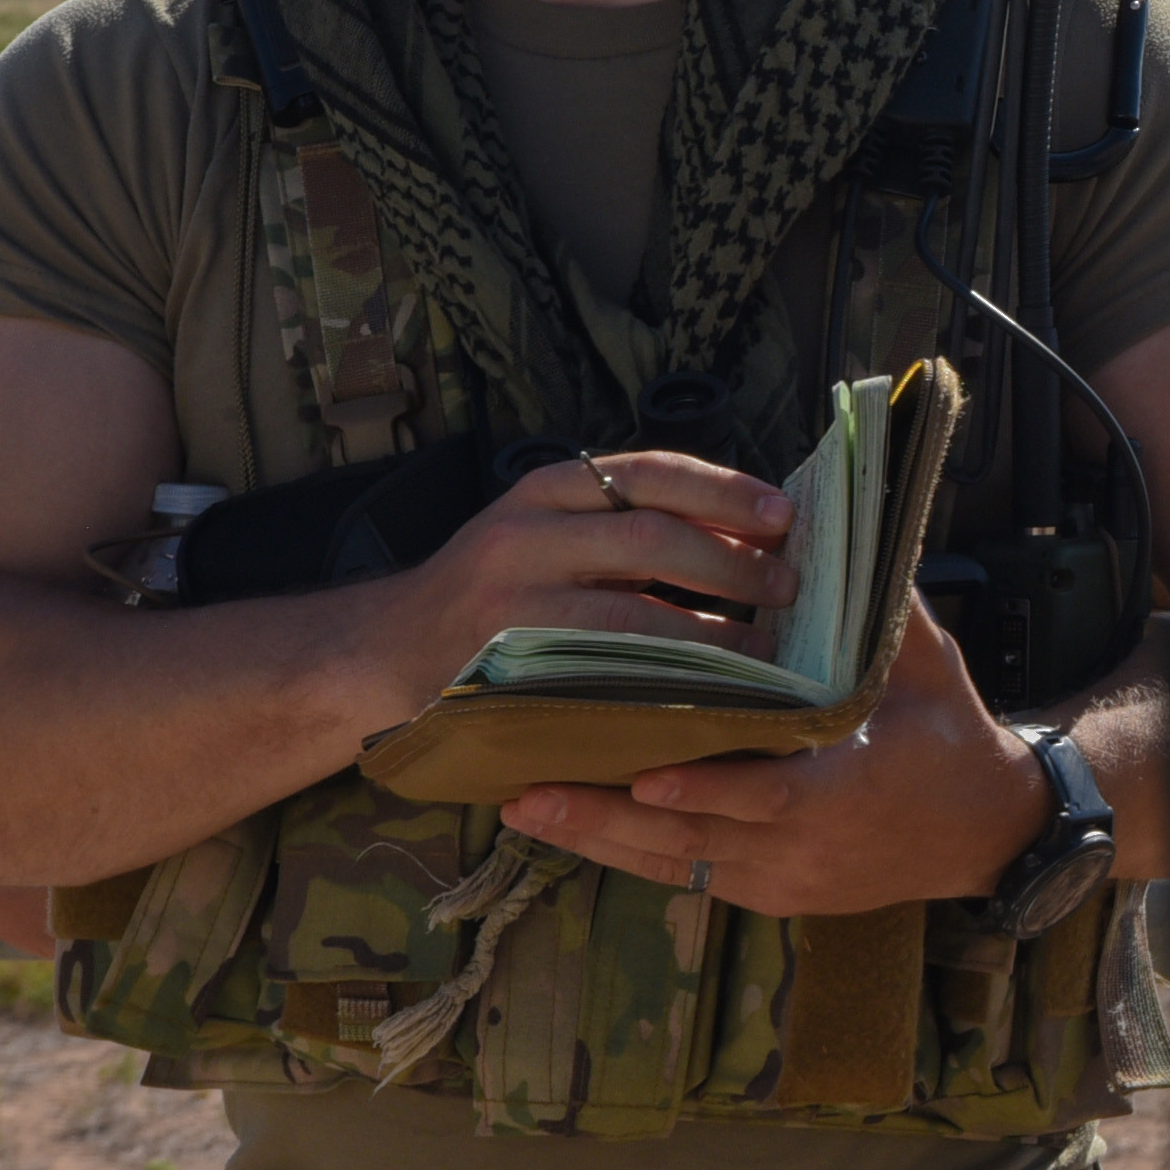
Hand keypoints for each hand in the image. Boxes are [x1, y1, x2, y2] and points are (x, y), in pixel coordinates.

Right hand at [355, 450, 797, 723]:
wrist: (382, 650)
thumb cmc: (493, 587)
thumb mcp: (547, 528)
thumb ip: (624, 522)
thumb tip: (753, 529)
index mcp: (545, 490)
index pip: (653, 474)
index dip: (727, 492)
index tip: (786, 516)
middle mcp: (525, 536)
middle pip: (653, 537)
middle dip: (733, 562)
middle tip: (787, 588)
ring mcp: (510, 607)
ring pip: (634, 615)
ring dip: (713, 635)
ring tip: (764, 651)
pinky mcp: (504, 674)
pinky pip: (603, 679)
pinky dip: (667, 686)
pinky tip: (710, 695)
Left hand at [497, 594, 1046, 914]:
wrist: (984, 829)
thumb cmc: (950, 733)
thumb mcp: (927, 665)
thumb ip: (876, 609)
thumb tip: (834, 533)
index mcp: (853, 786)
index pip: (772, 795)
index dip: (706, 789)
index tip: (643, 772)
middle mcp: (809, 847)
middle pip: (696, 841)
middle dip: (609, 818)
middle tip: (530, 792)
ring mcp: (783, 879)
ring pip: (678, 864)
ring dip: (598, 839)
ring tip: (525, 808)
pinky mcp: (767, 896)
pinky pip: (688, 875)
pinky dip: (630, 851)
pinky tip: (573, 826)